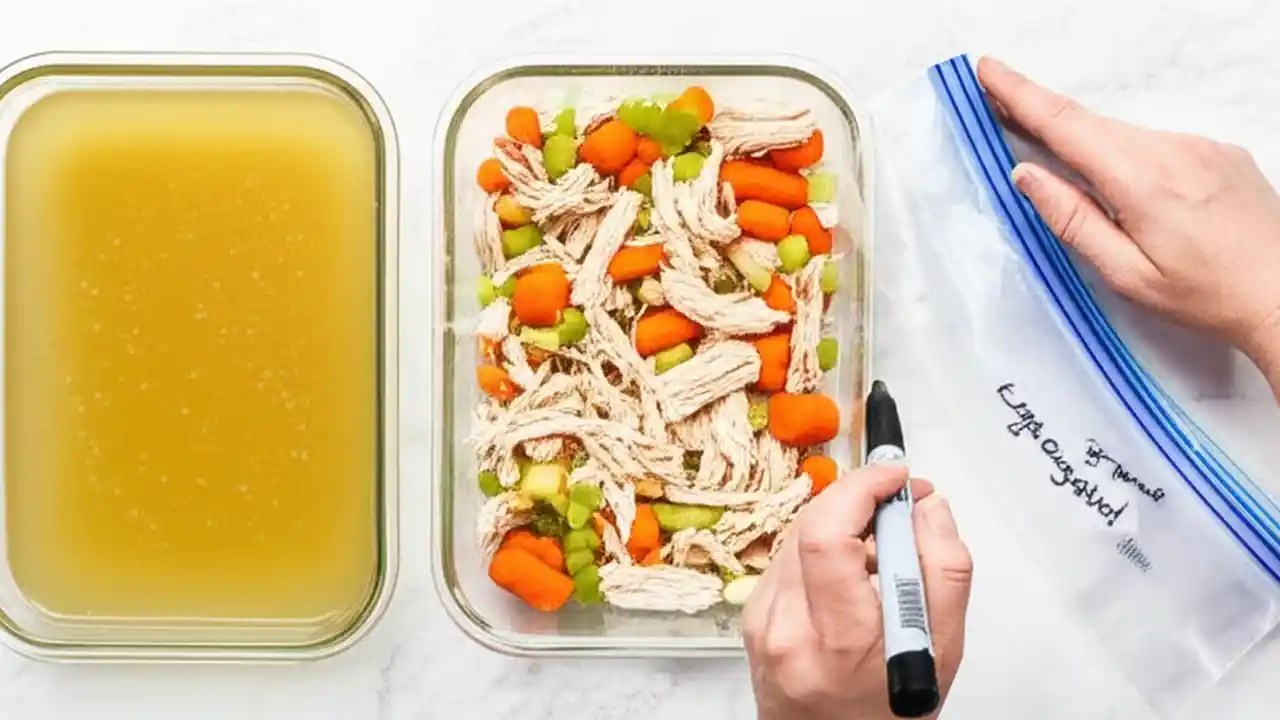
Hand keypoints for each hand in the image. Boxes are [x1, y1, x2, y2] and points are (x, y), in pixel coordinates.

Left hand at [744, 465, 972, 719]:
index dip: (862, 489)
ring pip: (797, 538)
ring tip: (881, 546)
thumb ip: (943, 573)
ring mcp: (762, 624)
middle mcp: (786, 628)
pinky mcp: (752, 620)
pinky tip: (849, 572)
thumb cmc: (891, 712)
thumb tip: (928, 508)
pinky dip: (820, 551)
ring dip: (840, 524)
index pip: (827, 534)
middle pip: (809, 526)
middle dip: (857, 498)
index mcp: (837, 638)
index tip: (896, 477)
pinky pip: (786, 561)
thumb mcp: (941, 652)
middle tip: (897, 502)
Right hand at [978, 57, 1279, 395]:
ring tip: (1058, 162)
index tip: (989, 71)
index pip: (1066, 126)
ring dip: (1087, 144)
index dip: (1020, 95)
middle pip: (1090, 125)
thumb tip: (1027, 176)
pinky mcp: (1217, 152)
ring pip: (1122, 135)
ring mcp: (1200, 147)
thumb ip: (1072, 220)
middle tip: (997, 106)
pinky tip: (1126, 188)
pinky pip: (1155, 144)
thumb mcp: (1126, 273)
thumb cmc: (1210, 296)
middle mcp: (1174, 151)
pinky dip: (1126, 155)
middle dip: (1041, 115)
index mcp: (1143, 181)